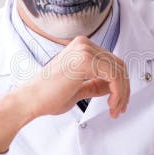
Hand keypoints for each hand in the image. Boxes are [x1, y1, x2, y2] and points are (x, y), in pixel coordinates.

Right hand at [0, 36, 129, 152]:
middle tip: (120, 108)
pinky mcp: (86, 60)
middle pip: (119, 65)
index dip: (121, 84)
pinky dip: (118, 93)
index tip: (119, 102)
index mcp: (81, 47)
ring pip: (119, 71)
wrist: (30, 100)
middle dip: (124, 90)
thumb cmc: (48, 95)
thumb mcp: (79, 87)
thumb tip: (113, 87)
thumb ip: (96, 84)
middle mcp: (84, 44)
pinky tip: (111, 105)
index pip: (112, 62)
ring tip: (115, 110)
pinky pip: (114, 76)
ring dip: (121, 94)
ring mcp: (85, 50)